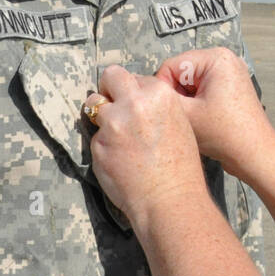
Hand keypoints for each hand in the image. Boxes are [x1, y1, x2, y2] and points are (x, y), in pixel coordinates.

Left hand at [88, 66, 207, 226]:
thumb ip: (154, 105)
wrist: (169, 199)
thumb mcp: (178, 123)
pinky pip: (96, 137)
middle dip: (109, 87)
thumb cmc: (180, 166)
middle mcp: (134, 103)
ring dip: (101, 116)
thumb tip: (133, 98)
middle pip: (110, 76)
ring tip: (116, 135)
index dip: (133, 91)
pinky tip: (119, 159)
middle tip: (112, 103)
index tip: (134, 104)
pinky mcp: (98, 144)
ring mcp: (113, 123)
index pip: (135, 77)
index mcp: (159, 94)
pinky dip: (104, 145)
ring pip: (94, 104)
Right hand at [153, 47, 274, 179]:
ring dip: (186, 101)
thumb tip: (143, 91)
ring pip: (190, 83)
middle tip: (182, 117)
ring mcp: (229, 72)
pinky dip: (197, 104)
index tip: (168, 111)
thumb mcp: (187, 114)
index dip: (163, 90)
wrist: (256, 155)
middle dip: (176, 95)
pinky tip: (202, 121)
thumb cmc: (226, 134)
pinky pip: (202, 89)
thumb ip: (161, 98)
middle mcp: (225, 58)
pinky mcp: (230, 86)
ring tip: (194, 120)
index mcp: (216, 58)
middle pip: (181, 73)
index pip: (171, 66)